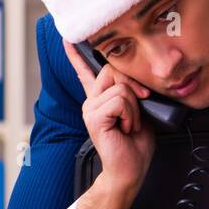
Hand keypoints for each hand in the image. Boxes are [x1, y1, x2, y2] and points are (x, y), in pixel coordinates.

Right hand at [63, 39, 156, 189]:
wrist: (130, 169)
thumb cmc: (135, 144)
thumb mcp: (138, 111)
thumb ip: (132, 93)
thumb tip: (136, 82)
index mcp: (101, 98)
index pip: (86, 72)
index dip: (77, 54)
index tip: (68, 38)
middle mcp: (92, 101)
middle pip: (115, 71)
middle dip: (135, 87)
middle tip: (139, 108)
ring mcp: (90, 108)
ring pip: (122, 88)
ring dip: (135, 109)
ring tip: (129, 125)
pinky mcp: (94, 117)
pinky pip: (120, 101)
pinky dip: (131, 115)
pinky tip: (125, 129)